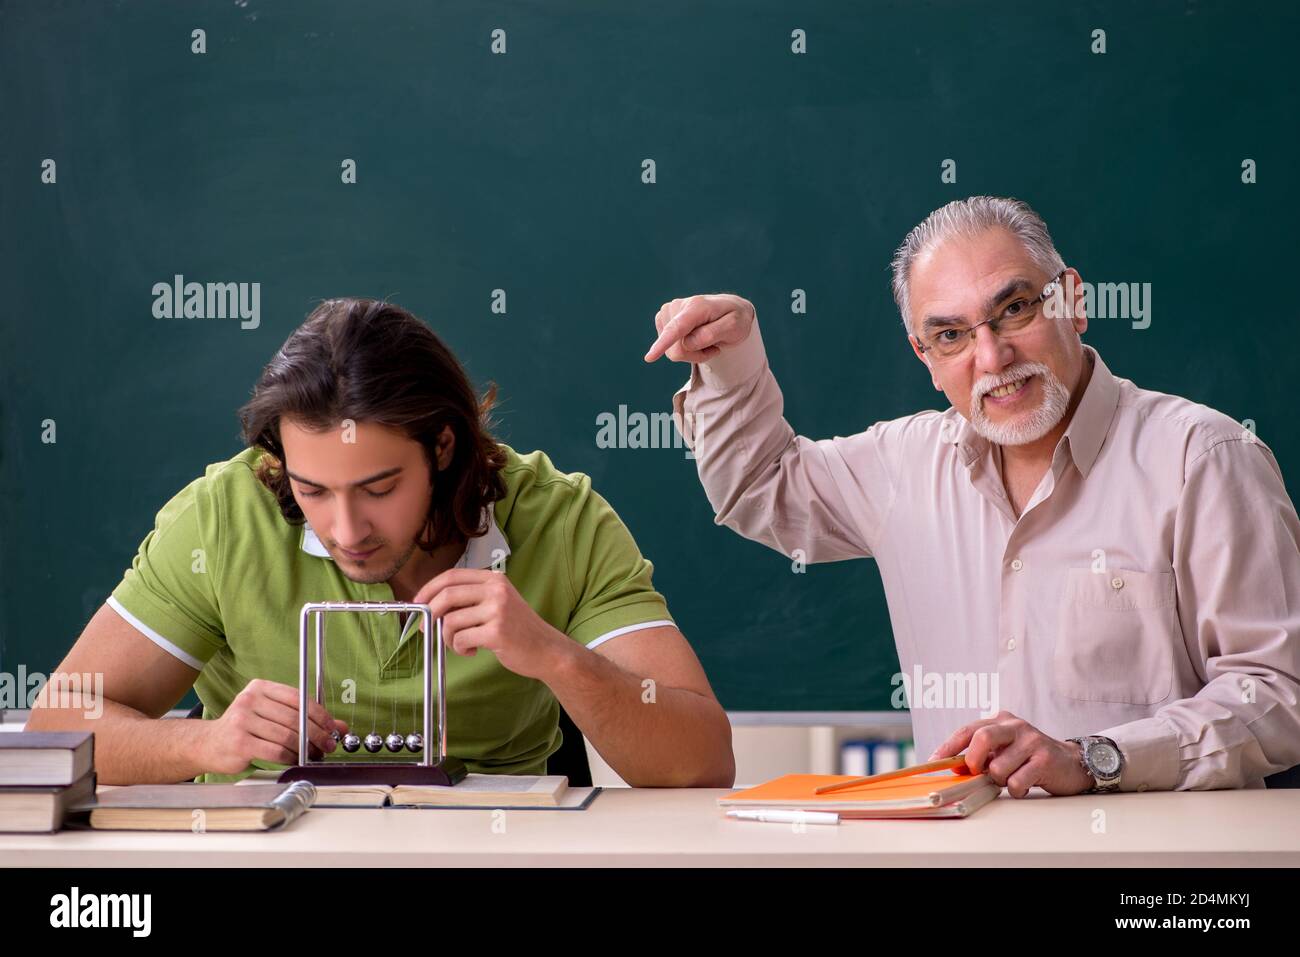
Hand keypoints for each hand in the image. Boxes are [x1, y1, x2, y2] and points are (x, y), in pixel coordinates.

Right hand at [202, 678, 347, 773]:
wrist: (208, 744)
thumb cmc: (243, 728)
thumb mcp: (272, 715)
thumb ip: (304, 717)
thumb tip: (340, 727)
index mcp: (260, 687)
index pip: (299, 697)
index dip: (320, 714)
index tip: (332, 728)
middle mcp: (249, 700)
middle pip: (295, 718)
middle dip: (317, 734)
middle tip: (327, 745)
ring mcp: (242, 721)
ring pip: (287, 736)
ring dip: (306, 749)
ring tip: (313, 755)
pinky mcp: (239, 742)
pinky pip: (276, 751)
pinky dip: (291, 758)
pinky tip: (295, 760)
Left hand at [412, 568, 570, 680]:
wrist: (546, 649)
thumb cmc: (517, 629)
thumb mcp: (497, 604)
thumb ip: (469, 600)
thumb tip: (430, 606)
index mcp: (494, 579)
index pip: (451, 576)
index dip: (429, 589)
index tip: (418, 603)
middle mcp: (496, 590)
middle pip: (447, 595)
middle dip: (430, 614)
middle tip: (426, 629)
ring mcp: (497, 610)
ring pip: (451, 621)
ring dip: (448, 638)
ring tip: (460, 645)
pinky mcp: (497, 632)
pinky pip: (461, 639)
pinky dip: (459, 649)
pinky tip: (472, 651)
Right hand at [643, 293, 755, 363]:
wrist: (730, 310)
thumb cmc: (735, 319)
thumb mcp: (735, 327)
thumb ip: (712, 334)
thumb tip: (687, 342)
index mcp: (697, 306)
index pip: (677, 327)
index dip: (663, 343)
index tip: (649, 358)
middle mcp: (678, 305)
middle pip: (677, 347)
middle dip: (694, 355)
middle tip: (714, 347)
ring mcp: (668, 311)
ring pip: (671, 349)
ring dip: (690, 352)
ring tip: (707, 340)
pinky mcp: (663, 318)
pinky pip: (669, 346)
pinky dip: (684, 348)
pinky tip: (696, 337)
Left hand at [931, 711, 1094, 797]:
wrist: (1071, 762)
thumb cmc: (1030, 757)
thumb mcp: (1003, 751)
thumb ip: (980, 755)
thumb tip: (954, 768)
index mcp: (1001, 720)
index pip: (967, 730)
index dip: (948, 747)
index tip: (933, 762)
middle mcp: (1015, 726)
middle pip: (982, 738)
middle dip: (973, 760)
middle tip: (976, 772)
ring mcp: (1032, 741)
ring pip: (998, 767)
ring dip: (1000, 781)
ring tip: (1012, 778)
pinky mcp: (1045, 759)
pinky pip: (1017, 782)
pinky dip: (1016, 790)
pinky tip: (1026, 783)